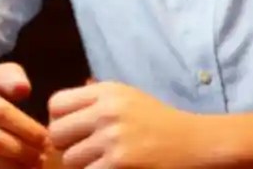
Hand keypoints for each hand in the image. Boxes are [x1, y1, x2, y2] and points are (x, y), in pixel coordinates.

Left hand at [48, 82, 214, 168]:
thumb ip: (94, 101)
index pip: (56, 104)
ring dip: (83, 166)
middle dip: (67, 147)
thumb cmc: (159, 124)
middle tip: (87, 153)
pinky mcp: (120, 164)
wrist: (197, 144)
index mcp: (106, 92)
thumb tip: (56, 113)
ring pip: (70, 160)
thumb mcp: (128, 99)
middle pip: (57, 133)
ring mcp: (113, 139)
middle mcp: (106, 111)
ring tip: (104, 163)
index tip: (74, 133)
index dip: (60, 121)